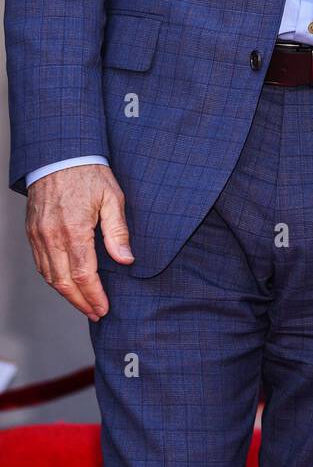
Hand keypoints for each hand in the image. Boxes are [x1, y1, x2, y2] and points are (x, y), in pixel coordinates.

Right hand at [25, 164, 132, 320]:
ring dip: (65, 294)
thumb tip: (126, 260)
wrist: (60, 153)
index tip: (103, 308)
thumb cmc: (89, 173)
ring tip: (83, 303)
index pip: (82, 275)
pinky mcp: (32, 231)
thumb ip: (117, 232)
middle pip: (63, 282)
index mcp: (74, 230)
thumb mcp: (112, 198)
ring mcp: (39, 235)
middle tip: (95, 313)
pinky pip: (40, 263)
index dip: (93, 296)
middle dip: (80, 302)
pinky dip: (52, 278)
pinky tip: (65, 283)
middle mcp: (52, 236)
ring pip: (49, 276)